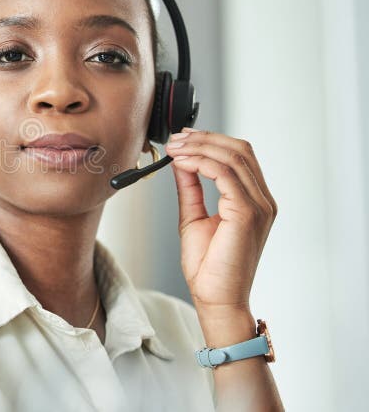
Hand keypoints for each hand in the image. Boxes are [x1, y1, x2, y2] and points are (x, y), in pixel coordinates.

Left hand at [164, 128, 277, 317]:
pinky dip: (202, 163)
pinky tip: (183, 162)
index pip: (240, 155)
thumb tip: (181, 161)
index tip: (182, 137)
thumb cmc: (208, 266)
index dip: (210, 140)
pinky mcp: (247, 214)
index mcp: (254, 200)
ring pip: (233, 158)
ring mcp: (259, 206)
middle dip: (204, 139)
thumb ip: (191, 188)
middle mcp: (262, 201)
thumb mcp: (193, 217)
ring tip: (174, 148)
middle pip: (239, 150)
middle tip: (175, 139)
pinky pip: (225, 175)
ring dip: (199, 147)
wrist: (215, 298)